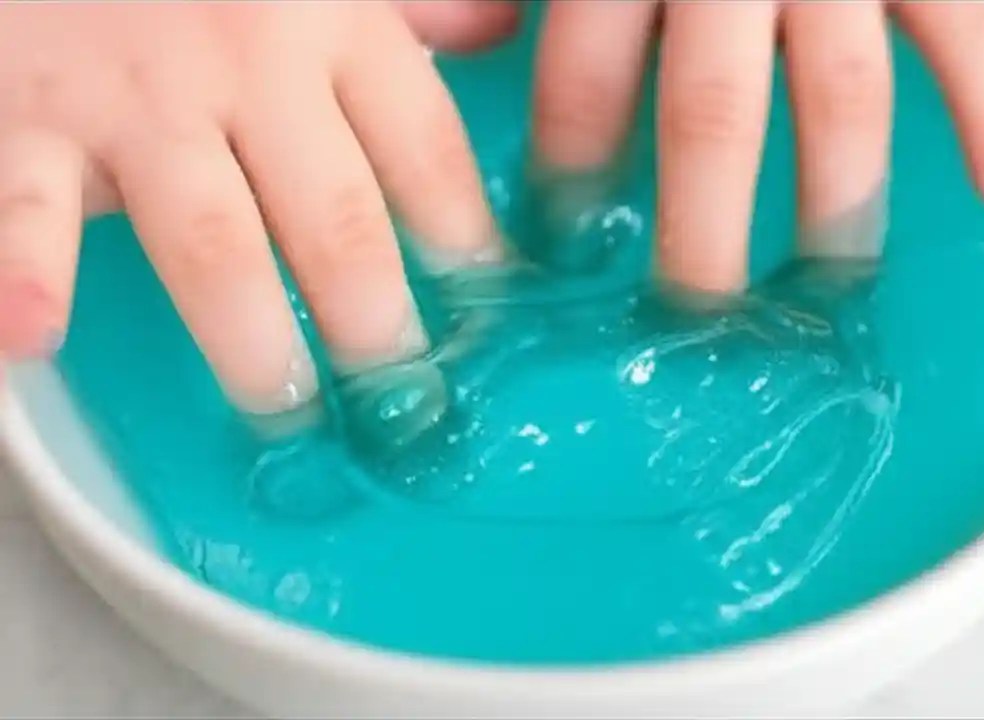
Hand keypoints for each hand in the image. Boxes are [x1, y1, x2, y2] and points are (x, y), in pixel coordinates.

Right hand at [0, 1, 504, 417]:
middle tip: (397, 402)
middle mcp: (246, 59)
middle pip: (336, 216)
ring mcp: (136, 95)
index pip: (425, 149)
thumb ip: (409, 0)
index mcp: (331, 19)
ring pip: (214, 240)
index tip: (483, 318)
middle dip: (373, 320)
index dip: (464, 242)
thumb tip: (499, 26)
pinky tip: (37, 339)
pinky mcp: (27, 118)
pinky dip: (28, 274)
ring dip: (253, 338)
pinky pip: (28, 207)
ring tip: (285, 412)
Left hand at [530, 1, 983, 293]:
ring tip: (836, 283)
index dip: (568, 165)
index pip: (587, 71)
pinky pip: (978, 29)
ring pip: (848, 95)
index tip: (559, 243)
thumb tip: (469, 34)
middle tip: (695, 318)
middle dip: (704, 230)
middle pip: (714, 114)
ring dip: (844, 198)